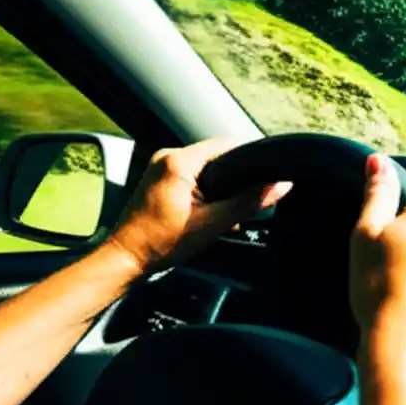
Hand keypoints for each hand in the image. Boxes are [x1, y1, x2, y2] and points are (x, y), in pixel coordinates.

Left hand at [106, 138, 290, 273]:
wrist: (125, 259)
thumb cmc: (161, 243)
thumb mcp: (213, 224)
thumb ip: (249, 202)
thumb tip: (280, 186)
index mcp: (178, 161)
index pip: (227, 145)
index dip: (249, 161)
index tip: (263, 179)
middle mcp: (167, 156)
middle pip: (216, 157)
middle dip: (234, 180)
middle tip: (241, 205)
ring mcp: (159, 166)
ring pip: (204, 168)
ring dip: (219, 188)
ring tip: (222, 214)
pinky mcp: (157, 178)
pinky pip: (191, 176)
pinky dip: (204, 191)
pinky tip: (208, 214)